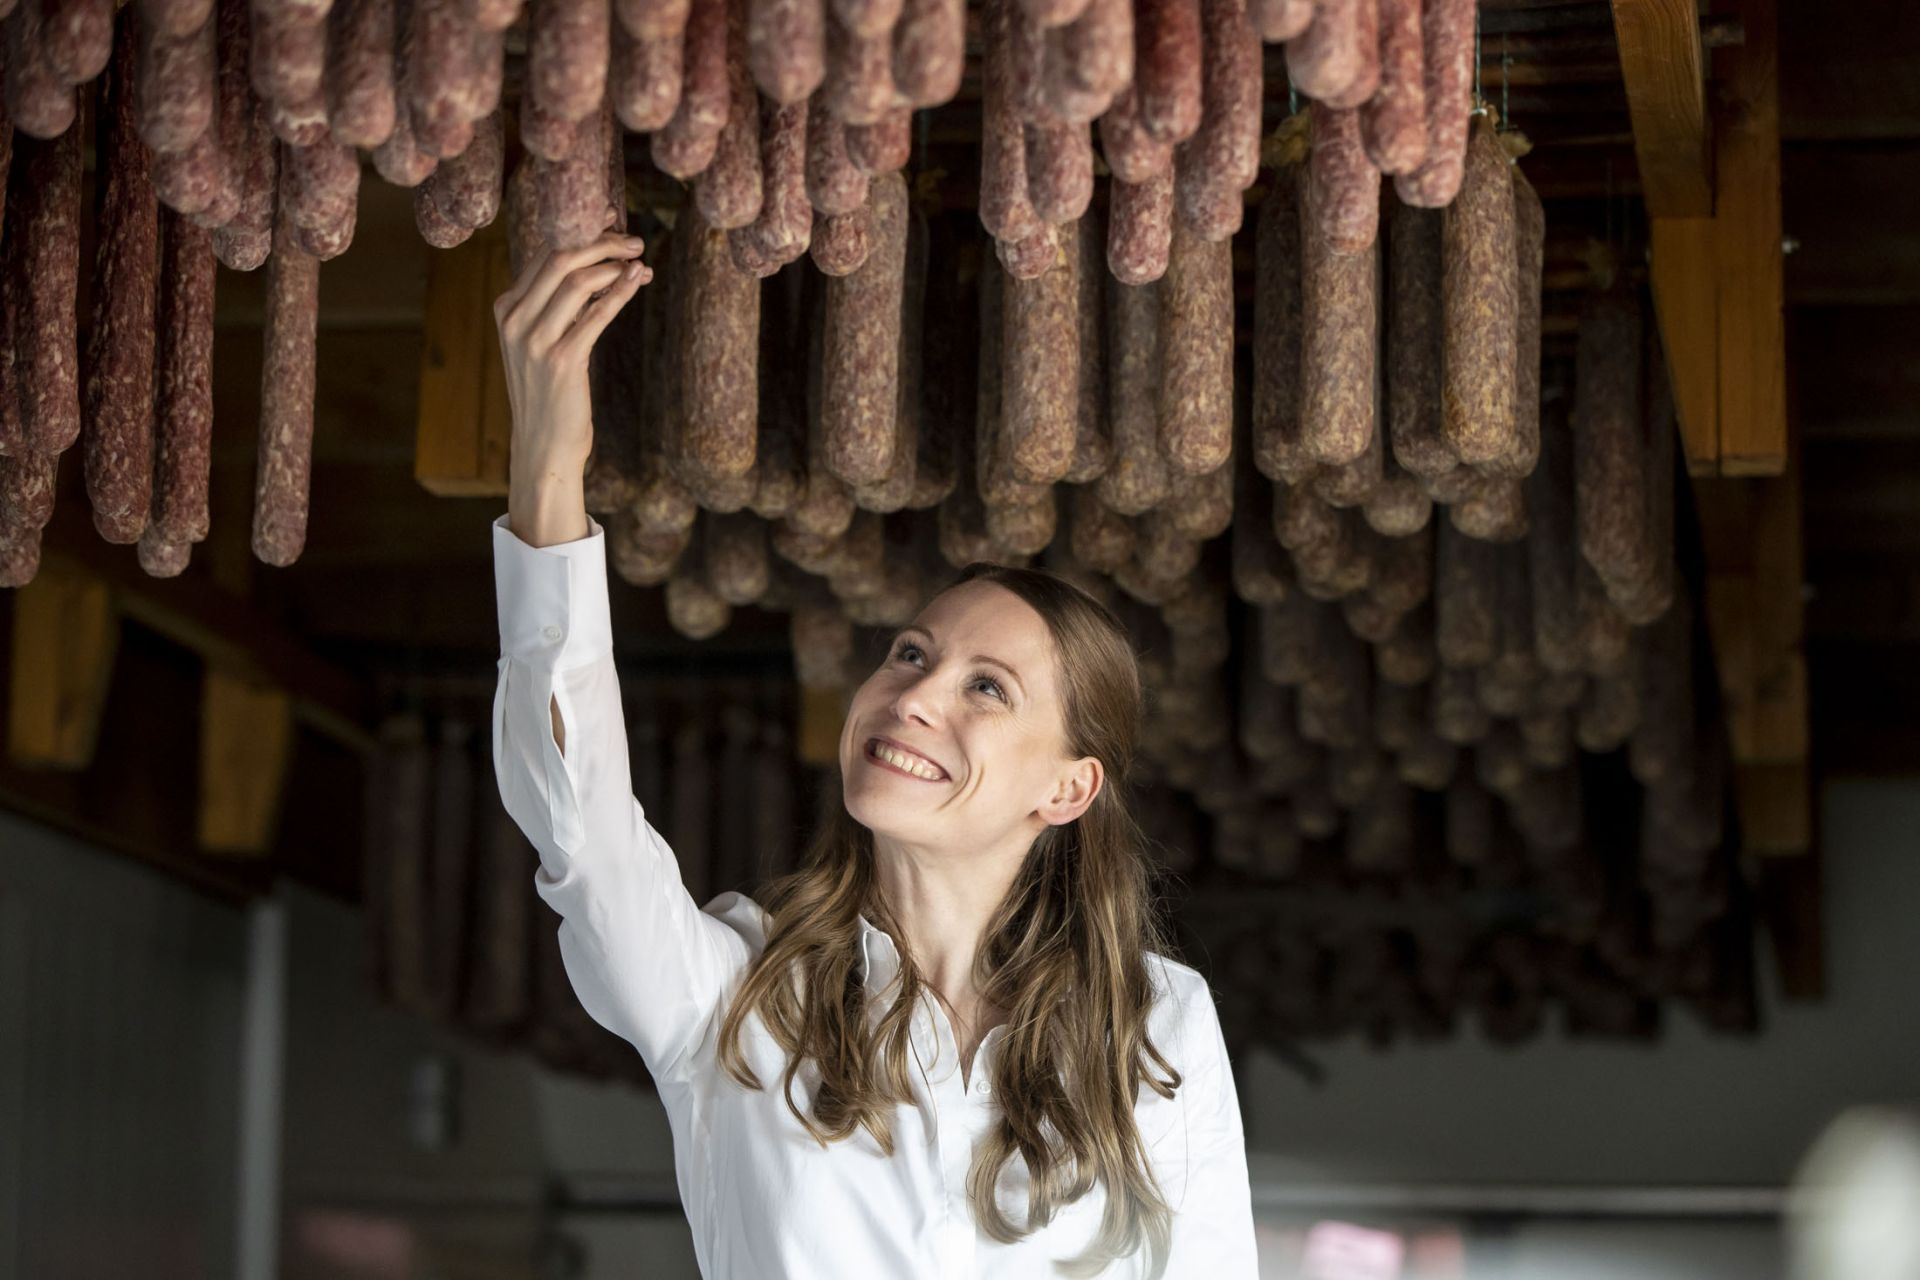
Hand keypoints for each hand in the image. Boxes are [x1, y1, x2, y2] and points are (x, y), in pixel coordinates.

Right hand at [493, 227, 653, 543]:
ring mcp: (535, 340)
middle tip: (633, 240)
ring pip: (577, 280)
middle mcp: (515, 320)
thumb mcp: (538, 345)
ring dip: (614, 265)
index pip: (545, 256)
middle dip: (601, 242)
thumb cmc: (549, 394)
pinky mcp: (562, 360)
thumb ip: (553, 308)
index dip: (584, 237)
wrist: (543, 446)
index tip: (613, 227)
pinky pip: (596, 314)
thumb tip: (592, 269)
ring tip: (639, 262)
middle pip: (560, 259)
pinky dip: (620, 291)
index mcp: (507, 310)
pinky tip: (637, 279)